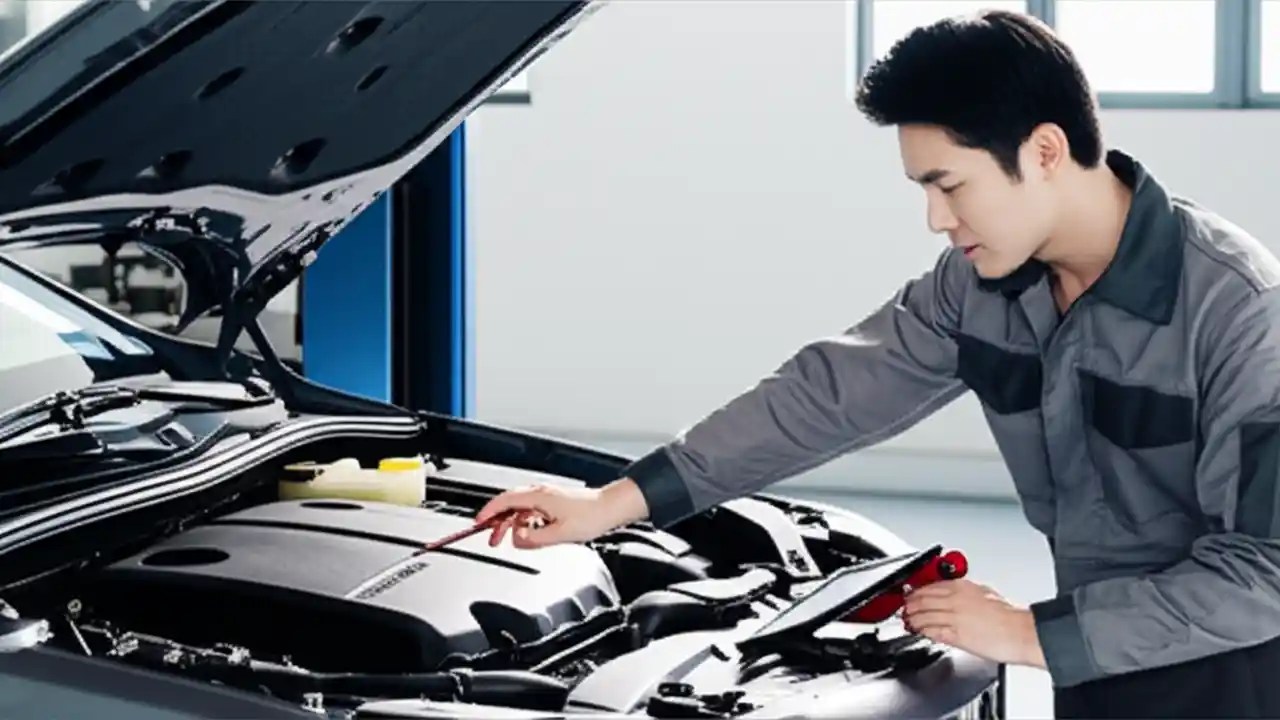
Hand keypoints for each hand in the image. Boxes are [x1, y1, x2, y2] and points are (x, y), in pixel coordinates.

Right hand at [475, 478, 648, 548]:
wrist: (611, 508)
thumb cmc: (591, 516)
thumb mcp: (560, 533)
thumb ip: (535, 538)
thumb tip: (517, 540)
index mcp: (538, 497)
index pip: (504, 501)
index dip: (489, 512)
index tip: (478, 523)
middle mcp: (540, 494)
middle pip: (509, 505)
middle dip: (498, 522)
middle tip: (492, 538)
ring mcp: (547, 497)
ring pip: (521, 509)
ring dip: (513, 524)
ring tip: (511, 540)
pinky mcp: (553, 503)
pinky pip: (532, 512)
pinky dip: (526, 523)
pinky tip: (530, 534)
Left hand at [902, 579, 1045, 668]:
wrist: (1018, 632)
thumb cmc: (1008, 616)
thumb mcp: (985, 593)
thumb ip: (966, 592)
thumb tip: (956, 594)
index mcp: (961, 587)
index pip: (930, 586)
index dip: (917, 590)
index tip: (912, 593)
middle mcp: (954, 600)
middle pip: (922, 599)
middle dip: (910, 604)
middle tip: (905, 607)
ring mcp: (952, 617)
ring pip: (923, 615)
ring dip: (912, 618)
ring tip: (908, 620)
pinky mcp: (954, 635)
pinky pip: (931, 631)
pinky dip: (922, 630)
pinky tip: (919, 631)